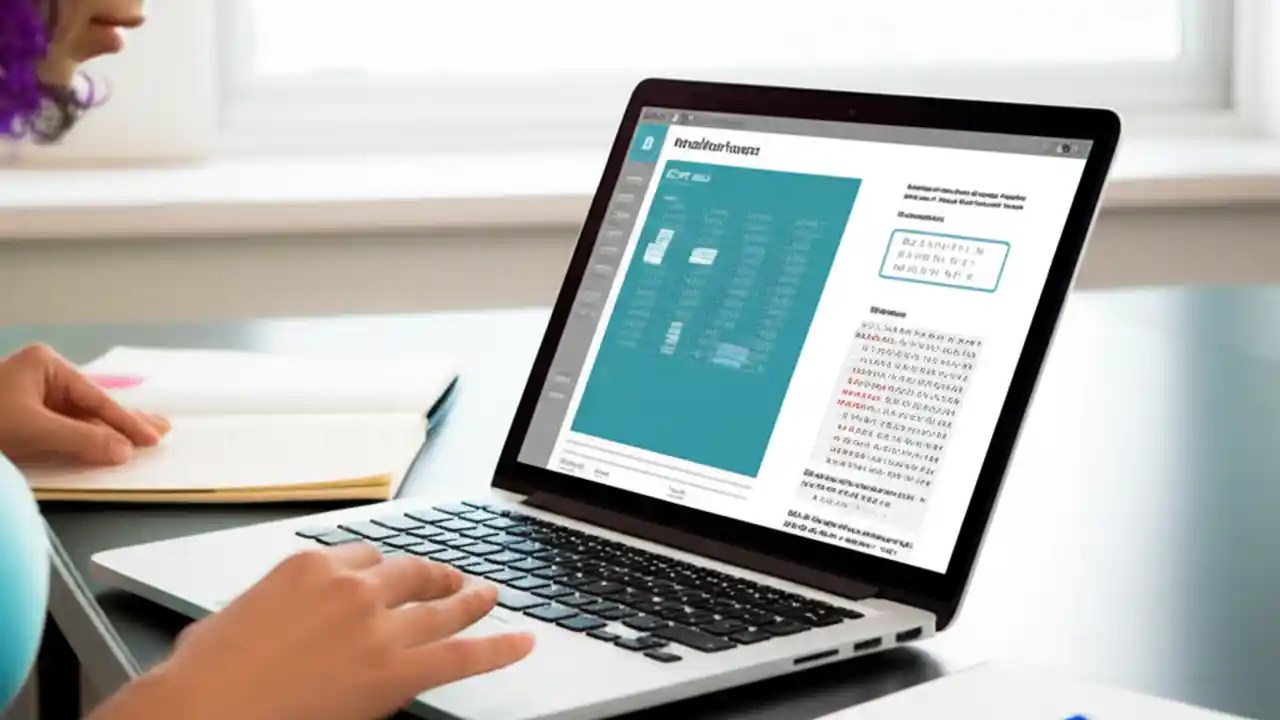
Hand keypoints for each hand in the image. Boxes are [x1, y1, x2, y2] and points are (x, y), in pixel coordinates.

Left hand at [0, 343, 168, 464]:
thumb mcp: (35, 431)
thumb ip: (82, 440)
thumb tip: (123, 450)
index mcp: (45, 365)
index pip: (95, 398)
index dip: (126, 421)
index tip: (151, 437)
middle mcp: (42, 376)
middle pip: (92, 404)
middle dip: (125, 420)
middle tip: (160, 431)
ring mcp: (32, 396)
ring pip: (80, 417)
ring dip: (109, 432)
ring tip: (144, 437)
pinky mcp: (23, 418)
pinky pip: (64, 427)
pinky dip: (87, 438)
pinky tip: (108, 444)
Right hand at [89, 544, 534, 719]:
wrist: (205, 709)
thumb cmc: (207, 672)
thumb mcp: (239, 612)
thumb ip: (281, 601)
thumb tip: (290, 614)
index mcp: (312, 566)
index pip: (364, 557)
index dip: (379, 572)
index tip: (386, 578)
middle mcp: (352, 588)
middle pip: (409, 572)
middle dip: (433, 575)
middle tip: (450, 580)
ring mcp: (378, 627)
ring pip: (441, 606)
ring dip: (470, 600)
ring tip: (489, 595)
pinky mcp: (395, 671)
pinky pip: (461, 657)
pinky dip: (498, 650)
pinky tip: (522, 644)